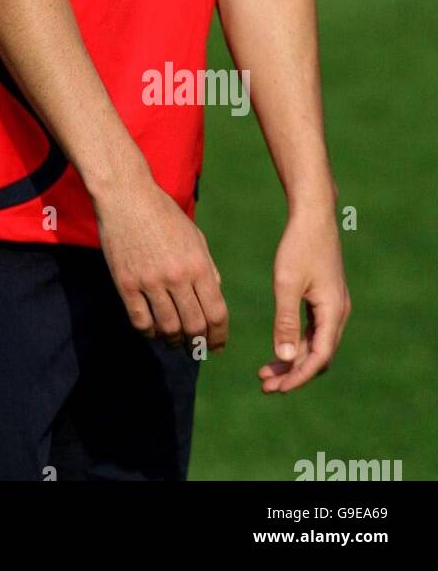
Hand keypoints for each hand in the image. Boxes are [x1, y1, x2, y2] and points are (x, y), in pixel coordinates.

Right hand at [95, 174, 228, 349]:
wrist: (126, 196)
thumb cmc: (163, 214)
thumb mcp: (195, 237)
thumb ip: (208, 269)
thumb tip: (215, 300)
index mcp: (198, 265)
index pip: (216, 313)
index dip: (220, 336)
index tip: (218, 345)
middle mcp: (176, 276)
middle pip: (194, 326)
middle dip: (198, 343)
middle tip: (196, 348)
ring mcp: (149, 281)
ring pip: (168, 328)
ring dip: (174, 341)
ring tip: (174, 340)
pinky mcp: (125, 283)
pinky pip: (140, 321)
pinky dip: (149, 332)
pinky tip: (153, 330)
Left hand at [259, 206, 349, 392]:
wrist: (313, 215)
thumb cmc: (299, 246)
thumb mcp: (287, 284)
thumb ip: (286, 322)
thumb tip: (286, 358)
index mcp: (333, 312)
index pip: (319, 357)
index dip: (299, 376)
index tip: (277, 388)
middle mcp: (338, 312)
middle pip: (318, 355)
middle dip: (293, 373)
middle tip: (265, 385)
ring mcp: (333, 305)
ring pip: (316, 344)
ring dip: (294, 360)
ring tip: (266, 372)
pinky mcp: (325, 298)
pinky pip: (314, 331)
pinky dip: (297, 343)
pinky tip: (280, 349)